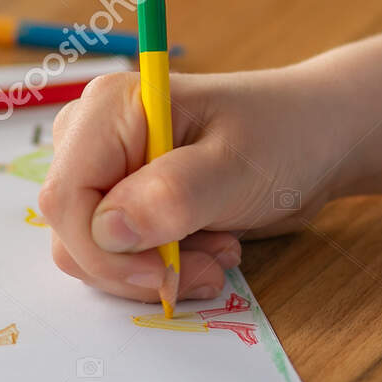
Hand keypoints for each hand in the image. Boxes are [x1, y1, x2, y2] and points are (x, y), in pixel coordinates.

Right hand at [38, 68, 342, 302]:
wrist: (315, 140)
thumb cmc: (283, 137)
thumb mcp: (237, 168)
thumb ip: (171, 196)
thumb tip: (108, 230)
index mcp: (109, 109)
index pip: (65, 198)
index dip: (105, 250)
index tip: (166, 273)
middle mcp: (92, 135)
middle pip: (73, 229)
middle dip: (135, 265)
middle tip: (207, 267)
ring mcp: (104, 168)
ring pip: (91, 250)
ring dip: (153, 270)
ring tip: (218, 253)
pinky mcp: (121, 199)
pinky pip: (114, 254)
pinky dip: (159, 267)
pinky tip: (208, 250)